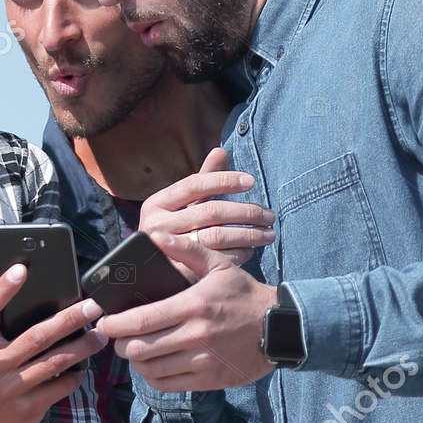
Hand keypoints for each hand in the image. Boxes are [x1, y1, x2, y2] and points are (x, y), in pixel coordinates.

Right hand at [0, 265, 107, 422]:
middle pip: (36, 336)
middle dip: (69, 319)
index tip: (22, 268)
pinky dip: (75, 377)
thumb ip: (6, 335)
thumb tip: (49, 304)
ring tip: (101, 335)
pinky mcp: (27, 409)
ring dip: (83, 347)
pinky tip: (82, 370)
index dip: (2, 289)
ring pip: (55, 361)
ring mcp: (9, 390)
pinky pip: (60, 386)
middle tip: (93, 307)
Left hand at [100, 265, 277, 391]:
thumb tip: (155, 236)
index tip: (103, 322)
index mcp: (192, 305)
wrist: (280, 328)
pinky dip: (152, 377)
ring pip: (150, 369)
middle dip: (120, 345)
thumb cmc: (244, 295)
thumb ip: (186, 250)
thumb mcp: (219, 266)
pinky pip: (168, 384)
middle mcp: (195, 335)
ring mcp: (202, 360)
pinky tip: (152, 366)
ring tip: (133, 350)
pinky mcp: (209, 379)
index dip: (114, 325)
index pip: (140, 320)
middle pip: (139, 349)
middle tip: (116, 338)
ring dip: (135, 362)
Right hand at [140, 148, 274, 278]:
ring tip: (269, 232)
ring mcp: (169, 250)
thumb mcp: (181, 205)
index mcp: (156, 203)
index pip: (195, 184)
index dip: (224, 180)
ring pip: (218, 236)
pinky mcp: (181, 271)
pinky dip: (240, 253)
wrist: (154, 270)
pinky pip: (219, 258)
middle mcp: (158, 225)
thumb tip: (220, 150)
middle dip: (246, 211)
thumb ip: (202, 180)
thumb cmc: (173, 231)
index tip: (251, 181)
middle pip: (211, 211)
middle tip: (268, 214)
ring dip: (249, 234)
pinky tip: (251, 249)